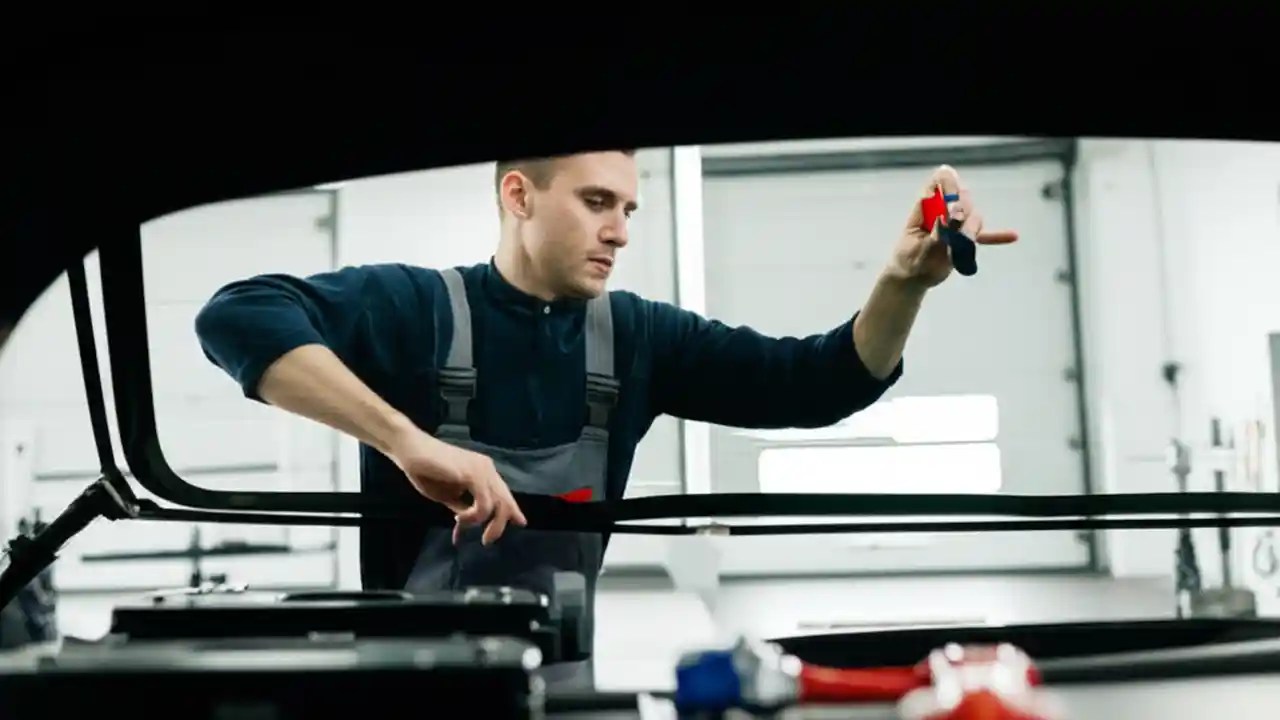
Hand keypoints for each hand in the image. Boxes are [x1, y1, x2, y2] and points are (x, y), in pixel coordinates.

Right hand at [386, 425, 526, 544]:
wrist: (410, 450)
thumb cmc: (425, 470)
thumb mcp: (447, 495)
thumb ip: (461, 507)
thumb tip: (467, 523)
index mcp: (483, 471)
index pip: (504, 493)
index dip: (512, 509)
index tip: (520, 522)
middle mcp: (487, 468)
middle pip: (505, 501)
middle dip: (498, 525)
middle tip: (486, 541)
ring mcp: (481, 470)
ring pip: (498, 506)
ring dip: (479, 521)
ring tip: (461, 522)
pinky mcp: (472, 474)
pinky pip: (484, 504)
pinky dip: (473, 516)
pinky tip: (459, 517)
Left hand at [885, 164, 1018, 287]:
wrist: (913, 278)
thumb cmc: (910, 260)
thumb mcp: (919, 248)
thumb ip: (936, 233)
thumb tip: (948, 217)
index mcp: (926, 205)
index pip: (941, 180)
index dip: (950, 185)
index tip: (950, 204)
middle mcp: (943, 210)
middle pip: (962, 196)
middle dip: (962, 210)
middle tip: (954, 225)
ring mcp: (956, 224)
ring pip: (974, 216)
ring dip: (972, 229)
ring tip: (963, 243)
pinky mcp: (965, 239)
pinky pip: (985, 235)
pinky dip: (997, 236)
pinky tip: (1014, 236)